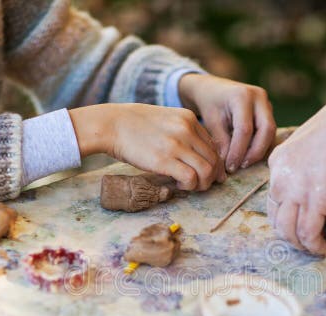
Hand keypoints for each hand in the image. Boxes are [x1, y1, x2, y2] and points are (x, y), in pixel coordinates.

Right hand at [69, 103, 223, 190]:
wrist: (111, 124)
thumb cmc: (134, 125)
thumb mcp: (165, 119)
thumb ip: (183, 132)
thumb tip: (196, 154)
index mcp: (188, 118)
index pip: (213, 145)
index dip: (213, 163)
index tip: (208, 173)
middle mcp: (186, 129)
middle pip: (214, 159)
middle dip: (211, 176)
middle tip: (201, 184)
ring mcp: (176, 144)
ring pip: (207, 170)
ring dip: (203, 184)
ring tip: (191, 186)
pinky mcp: (165, 160)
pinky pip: (191, 178)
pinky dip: (189, 186)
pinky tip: (179, 185)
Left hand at [178, 74, 275, 173]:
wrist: (214, 89)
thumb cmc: (210, 104)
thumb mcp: (211, 122)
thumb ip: (221, 142)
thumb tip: (228, 166)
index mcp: (242, 96)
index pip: (245, 129)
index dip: (239, 151)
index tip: (230, 167)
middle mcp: (259, 97)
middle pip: (266, 129)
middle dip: (256, 152)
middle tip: (241, 166)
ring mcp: (267, 103)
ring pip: (271, 132)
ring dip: (259, 150)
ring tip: (243, 162)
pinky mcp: (269, 111)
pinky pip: (269, 132)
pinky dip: (260, 145)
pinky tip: (248, 155)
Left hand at [267, 101, 325, 253]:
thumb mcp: (314, 143)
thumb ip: (312, 165)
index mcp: (278, 162)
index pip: (274, 196)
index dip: (286, 211)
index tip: (300, 217)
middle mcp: (280, 180)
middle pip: (276, 217)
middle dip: (287, 232)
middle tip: (302, 240)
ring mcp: (295, 193)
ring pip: (288, 230)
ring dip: (299, 244)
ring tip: (312, 248)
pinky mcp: (314, 204)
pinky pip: (308, 234)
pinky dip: (313, 245)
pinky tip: (321, 249)